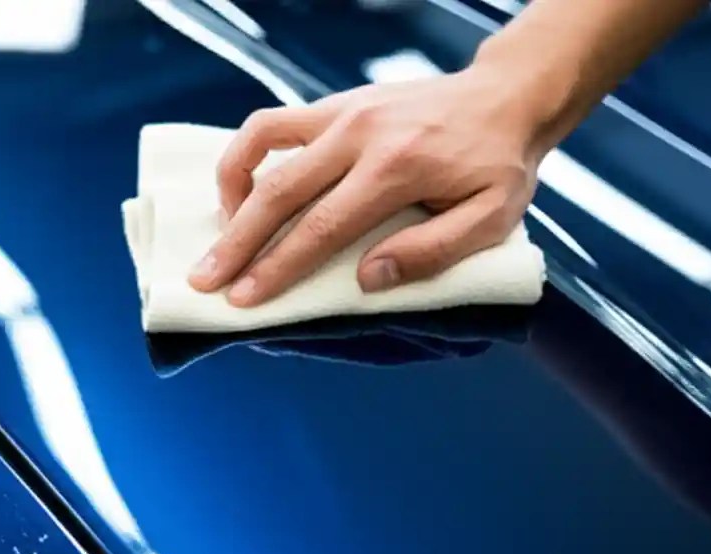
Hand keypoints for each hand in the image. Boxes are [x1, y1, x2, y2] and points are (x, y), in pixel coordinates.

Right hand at [188, 61, 555, 306]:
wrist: (507, 97)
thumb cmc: (500, 166)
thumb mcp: (491, 218)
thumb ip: (431, 252)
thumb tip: (366, 281)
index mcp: (396, 168)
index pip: (323, 226)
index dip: (279, 266)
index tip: (244, 299)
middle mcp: (360, 135)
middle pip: (281, 191)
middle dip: (238, 241)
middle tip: (203, 280)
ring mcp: (343, 113)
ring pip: (264, 146)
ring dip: (231, 192)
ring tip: (221, 234)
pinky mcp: (336, 104)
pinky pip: (275, 124)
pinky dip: (247, 156)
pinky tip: (244, 190)